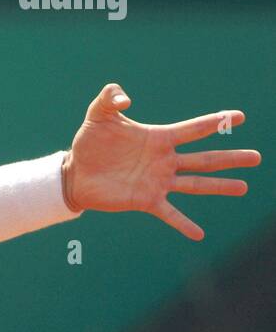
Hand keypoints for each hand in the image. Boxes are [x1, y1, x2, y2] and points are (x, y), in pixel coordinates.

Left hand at [65, 84, 260, 239]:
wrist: (74, 171)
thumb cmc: (89, 142)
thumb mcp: (98, 114)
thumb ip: (110, 98)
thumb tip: (126, 98)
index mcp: (158, 139)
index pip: (193, 129)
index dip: (215, 122)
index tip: (239, 117)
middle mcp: (164, 161)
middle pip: (205, 159)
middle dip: (231, 159)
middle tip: (257, 157)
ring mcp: (158, 182)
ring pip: (196, 184)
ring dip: (220, 187)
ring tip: (244, 187)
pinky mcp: (145, 200)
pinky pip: (169, 213)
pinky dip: (183, 224)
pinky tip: (199, 234)